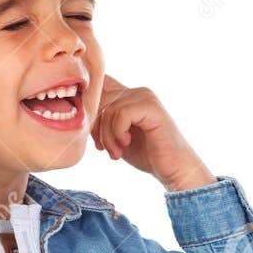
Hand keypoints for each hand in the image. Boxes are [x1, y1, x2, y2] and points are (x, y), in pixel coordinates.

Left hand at [91, 75, 214, 190]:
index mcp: (129, 95)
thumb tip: (79, 111)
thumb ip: (103, 120)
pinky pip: (121, 113)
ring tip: (115, 152)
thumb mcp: (116, 135)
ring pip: (109, 108)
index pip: (99, 84)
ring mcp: (146, 97)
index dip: (88, 102)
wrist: (172, 168)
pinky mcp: (152, 107)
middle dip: (96, 126)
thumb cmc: (146, 154)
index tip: (92, 132)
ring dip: (107, 135)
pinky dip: (118, 132)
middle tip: (102, 148)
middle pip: (99, 98)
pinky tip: (126, 143)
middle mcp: (137, 91)